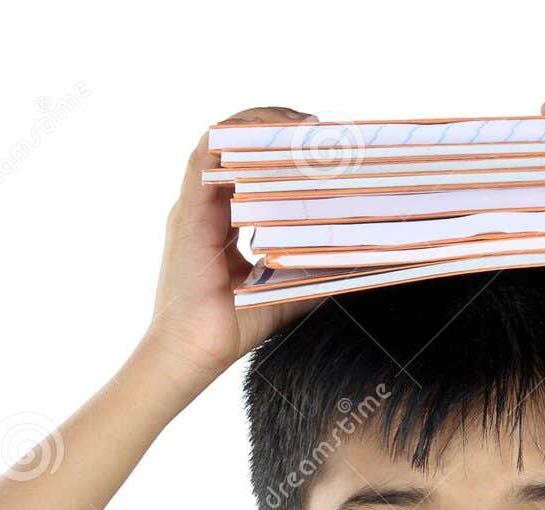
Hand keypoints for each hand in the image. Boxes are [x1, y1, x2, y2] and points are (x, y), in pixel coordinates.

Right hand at [142, 108, 325, 388]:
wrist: (194, 352)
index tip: (319, 146)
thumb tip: (355, 259)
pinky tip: (272, 132)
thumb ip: (314, 270)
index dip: (279, 150)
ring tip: (301, 122)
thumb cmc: (232, 328)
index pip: (247, 169)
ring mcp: (194, 206)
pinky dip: (238, 136)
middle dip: (274, 128)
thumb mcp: (287, 289)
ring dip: (259, 123)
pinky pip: (208, 154)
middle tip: (318, 128)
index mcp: (220, 222)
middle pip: (235, 147)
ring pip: (221, 141)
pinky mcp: (189, 210)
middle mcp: (204, 207)